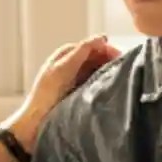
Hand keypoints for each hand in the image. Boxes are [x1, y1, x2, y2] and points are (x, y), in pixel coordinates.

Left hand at [7, 34, 120, 152]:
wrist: (37, 124)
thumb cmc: (47, 95)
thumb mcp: (64, 67)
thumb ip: (82, 50)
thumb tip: (102, 38)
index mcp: (64, 56)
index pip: (91, 46)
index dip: (106, 49)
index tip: (121, 57)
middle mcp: (69, 66)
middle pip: (95, 57)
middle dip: (109, 60)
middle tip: (124, 69)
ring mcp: (73, 81)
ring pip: (96, 70)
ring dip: (107, 72)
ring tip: (119, 78)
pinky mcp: (76, 95)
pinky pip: (93, 84)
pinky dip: (102, 84)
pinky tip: (109, 89)